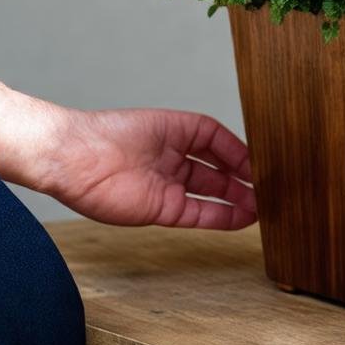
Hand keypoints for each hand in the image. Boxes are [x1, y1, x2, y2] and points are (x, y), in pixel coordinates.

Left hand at [0, 79, 255, 229]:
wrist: (74, 158)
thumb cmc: (111, 133)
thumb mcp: (171, 126)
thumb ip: (208, 139)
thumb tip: (238, 148)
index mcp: (177, 134)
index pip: (219, 143)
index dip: (241, 154)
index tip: (263, 162)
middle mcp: (174, 161)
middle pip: (218, 173)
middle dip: (244, 181)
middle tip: (270, 189)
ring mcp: (168, 186)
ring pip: (211, 196)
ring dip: (237, 201)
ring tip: (264, 207)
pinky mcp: (160, 209)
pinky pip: (198, 214)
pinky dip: (221, 217)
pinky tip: (243, 218)